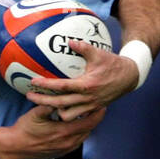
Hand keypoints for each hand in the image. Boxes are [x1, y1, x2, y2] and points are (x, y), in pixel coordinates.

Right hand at [3, 103, 105, 158]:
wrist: (15, 147)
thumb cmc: (25, 129)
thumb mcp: (36, 113)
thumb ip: (51, 103)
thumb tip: (61, 93)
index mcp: (64, 132)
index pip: (90, 122)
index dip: (98, 112)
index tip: (102, 103)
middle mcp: (68, 143)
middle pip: (90, 129)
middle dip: (94, 118)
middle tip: (96, 107)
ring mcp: (65, 149)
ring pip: (84, 136)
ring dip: (87, 126)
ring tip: (86, 115)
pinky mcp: (61, 153)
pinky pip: (76, 142)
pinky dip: (79, 133)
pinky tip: (75, 126)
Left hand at [24, 39, 139, 120]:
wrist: (130, 77)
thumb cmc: (113, 64)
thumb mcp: (99, 54)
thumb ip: (83, 48)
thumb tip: (69, 41)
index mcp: (86, 85)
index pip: (62, 86)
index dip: (46, 85)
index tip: (33, 82)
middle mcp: (87, 98)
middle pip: (59, 104)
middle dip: (42, 101)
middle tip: (29, 96)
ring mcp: (90, 106)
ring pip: (67, 115)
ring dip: (55, 110)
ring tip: (45, 104)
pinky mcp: (93, 109)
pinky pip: (77, 117)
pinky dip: (67, 114)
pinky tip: (59, 108)